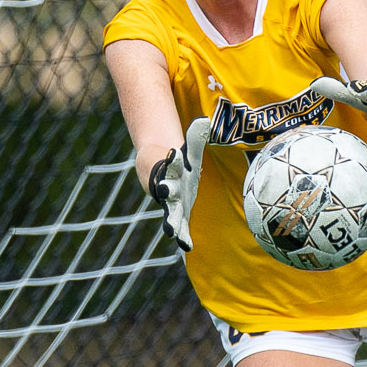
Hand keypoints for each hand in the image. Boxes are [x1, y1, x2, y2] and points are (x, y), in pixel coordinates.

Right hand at [146, 118, 210, 251]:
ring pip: (170, 213)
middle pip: (166, 189)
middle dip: (167, 190)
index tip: (173, 154)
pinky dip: (182, 236)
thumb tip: (205, 121)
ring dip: (171, 222)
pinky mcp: (178, 216)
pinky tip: (187, 246)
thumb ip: (195, 137)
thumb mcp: (188, 150)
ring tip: (171, 231)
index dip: (171, 159)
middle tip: (165, 190)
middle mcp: (168, 188)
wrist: (162, 176)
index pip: (170, 163)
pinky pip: (180, 228)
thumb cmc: (180, 162)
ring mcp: (171, 203)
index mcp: (169, 170)